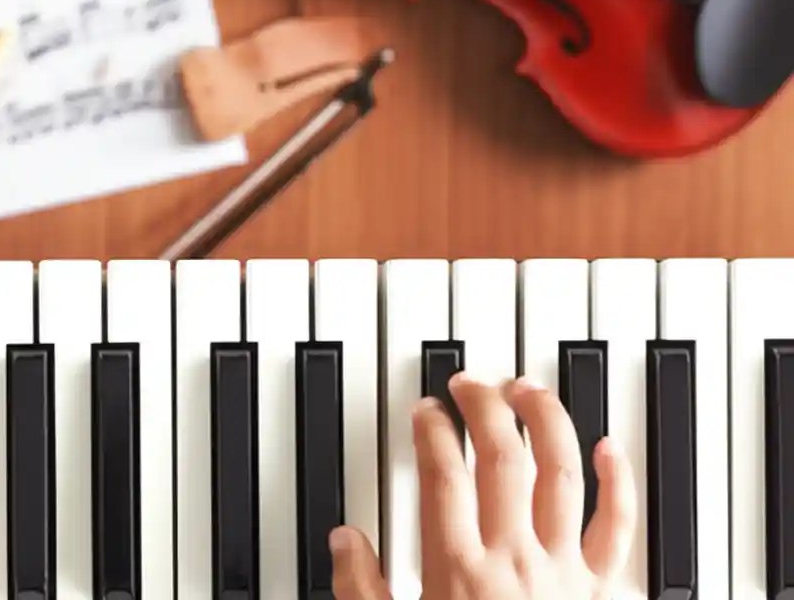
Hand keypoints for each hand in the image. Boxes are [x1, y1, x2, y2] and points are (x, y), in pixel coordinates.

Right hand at [329, 374, 636, 599]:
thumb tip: (344, 540)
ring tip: (527, 390)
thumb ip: (361, 588)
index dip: (431, 431)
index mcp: (456, 571)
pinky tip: (608, 445)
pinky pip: (618, 527)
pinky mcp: (601, 590)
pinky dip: (617, 481)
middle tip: (469, 384)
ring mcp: (562, 572)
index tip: (425, 413)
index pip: (442, 474)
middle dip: (483, 407)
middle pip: (501, 457)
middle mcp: (512, 560)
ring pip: (561, 474)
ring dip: (545, 421)